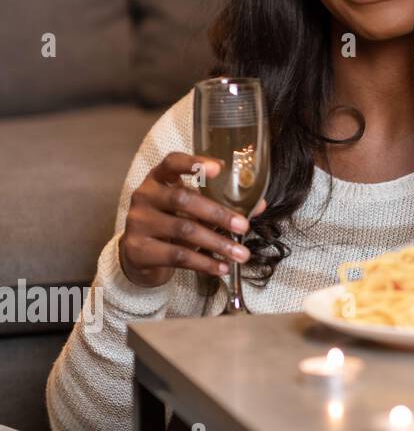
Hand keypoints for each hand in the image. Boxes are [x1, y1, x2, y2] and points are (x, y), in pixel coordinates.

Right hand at [118, 152, 266, 288]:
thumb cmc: (172, 221)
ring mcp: (138, 223)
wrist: (139, 254)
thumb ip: (221, 203)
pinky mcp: (138, 250)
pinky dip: (204, 263)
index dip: (194, 163)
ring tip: (241, 253)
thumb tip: (259, 205)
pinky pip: (177, 256)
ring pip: (183, 230)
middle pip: (183, 199)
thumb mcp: (192, 209)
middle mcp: (145, 196)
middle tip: (244, 226)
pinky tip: (222, 267)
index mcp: (159, 178)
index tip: (219, 168)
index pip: (172, 162)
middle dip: (218, 214)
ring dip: (218, 243)